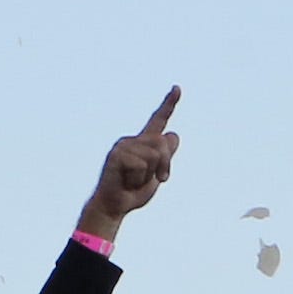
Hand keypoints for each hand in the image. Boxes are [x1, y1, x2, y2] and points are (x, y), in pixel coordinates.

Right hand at [80, 89, 181, 238]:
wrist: (115, 206)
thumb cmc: (134, 191)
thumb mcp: (158, 174)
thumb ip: (166, 156)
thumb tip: (172, 134)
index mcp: (145, 143)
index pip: (159, 120)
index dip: (169, 104)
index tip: (177, 87)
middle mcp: (133, 140)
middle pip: (164, 142)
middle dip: (165, 165)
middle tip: (152, 179)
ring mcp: (123, 146)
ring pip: (155, 154)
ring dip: (150, 174)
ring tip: (134, 180)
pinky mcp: (116, 154)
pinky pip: (141, 164)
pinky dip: (138, 178)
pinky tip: (126, 180)